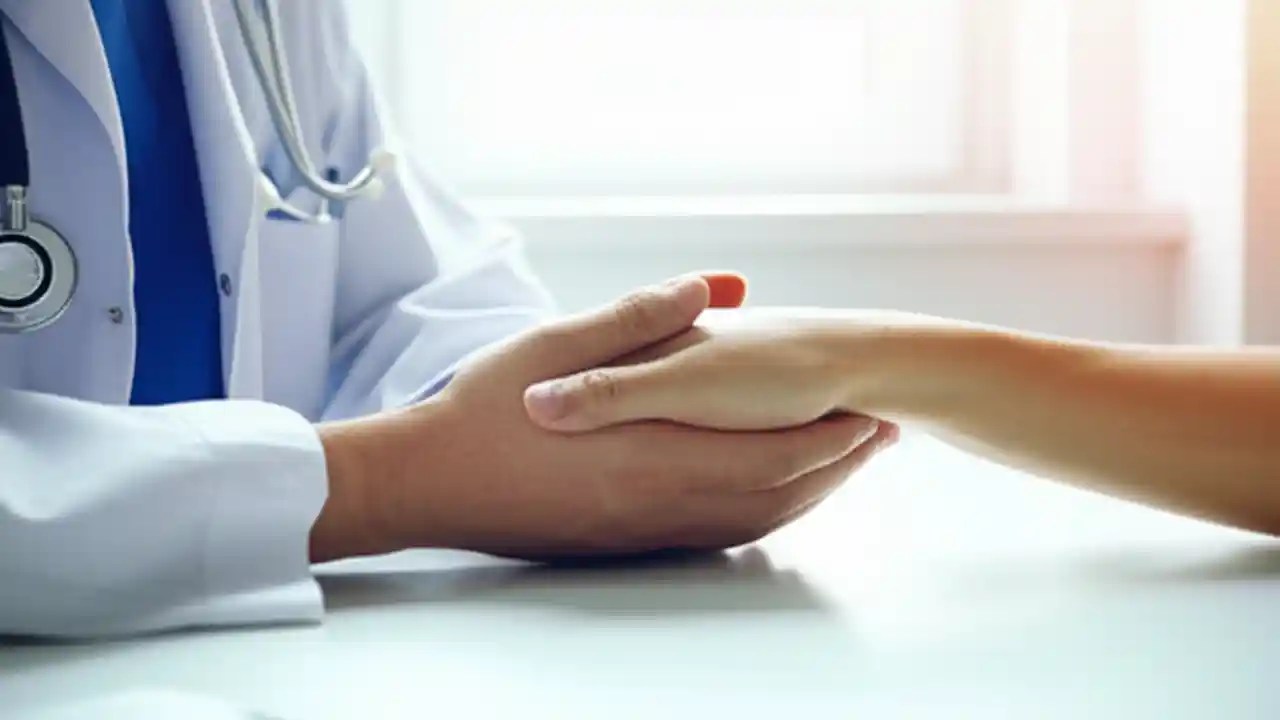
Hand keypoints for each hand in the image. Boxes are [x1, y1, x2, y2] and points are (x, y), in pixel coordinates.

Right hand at [312, 280, 889, 560]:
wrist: (428, 483)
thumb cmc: (485, 406)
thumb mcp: (560, 342)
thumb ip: (643, 316)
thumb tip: (715, 288)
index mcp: (653, 447)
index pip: (771, 448)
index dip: (829, 433)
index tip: (870, 410)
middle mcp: (660, 499)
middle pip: (777, 492)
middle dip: (836, 464)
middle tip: (878, 438)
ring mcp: (642, 529)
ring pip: (751, 522)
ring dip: (806, 496)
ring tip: (843, 468)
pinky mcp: (623, 543)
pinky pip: (715, 539)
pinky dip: (760, 520)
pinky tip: (769, 504)